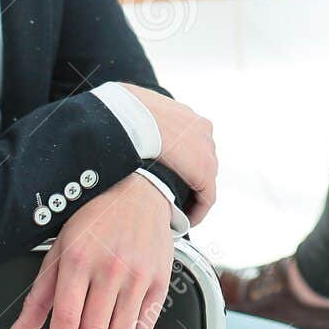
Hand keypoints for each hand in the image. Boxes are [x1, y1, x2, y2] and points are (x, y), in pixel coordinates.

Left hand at [9, 174, 173, 328]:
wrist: (138, 192)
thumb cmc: (97, 218)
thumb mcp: (60, 249)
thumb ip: (40, 295)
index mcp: (79, 260)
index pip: (65, 318)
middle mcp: (110, 268)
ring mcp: (138, 275)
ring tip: (101, 320)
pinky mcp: (160, 279)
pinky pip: (145, 325)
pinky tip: (123, 311)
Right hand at [119, 84, 217, 225]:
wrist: (127, 120)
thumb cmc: (122, 112)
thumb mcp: (131, 108)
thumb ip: (137, 116)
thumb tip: (121, 118)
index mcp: (186, 117)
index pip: (189, 143)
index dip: (179, 162)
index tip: (167, 174)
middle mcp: (201, 131)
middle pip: (198, 160)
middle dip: (186, 178)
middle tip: (169, 194)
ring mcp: (206, 151)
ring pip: (202, 180)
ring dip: (188, 195)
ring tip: (173, 209)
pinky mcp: (204, 173)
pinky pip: (205, 198)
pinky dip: (195, 211)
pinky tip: (182, 221)